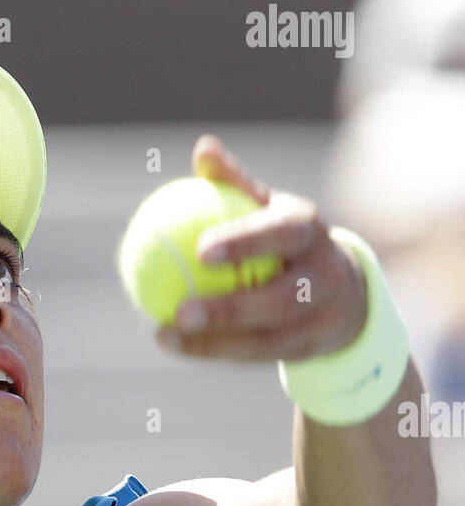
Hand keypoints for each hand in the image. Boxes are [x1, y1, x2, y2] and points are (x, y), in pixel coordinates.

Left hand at [155, 135, 367, 361]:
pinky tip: (172, 344)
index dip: (245, 243)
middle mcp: (325, 275)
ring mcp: (322, 317)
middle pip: (279, 300)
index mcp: (311, 231)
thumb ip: (235, 184)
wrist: (341, 288)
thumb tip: (203, 149)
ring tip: (164, 332)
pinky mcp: (308, 348)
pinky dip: (212, 351)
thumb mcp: (267, 207)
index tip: (200, 250)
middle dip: (229, 309)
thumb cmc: (285, 238)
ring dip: (212, 342)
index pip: (280, 235)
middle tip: (179, 310)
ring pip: (266, 339)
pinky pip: (256, 356)